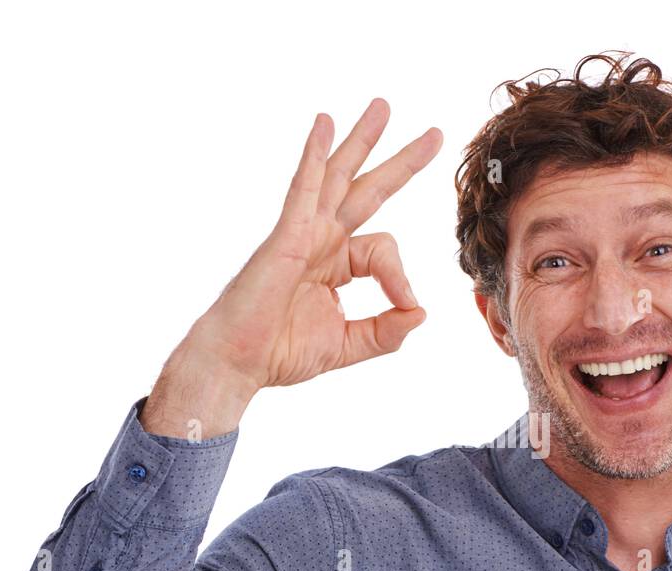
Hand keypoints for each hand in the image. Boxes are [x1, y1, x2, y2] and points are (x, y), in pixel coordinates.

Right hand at [186, 99, 441, 390]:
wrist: (237, 363)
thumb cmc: (279, 352)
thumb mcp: (348, 344)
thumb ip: (386, 331)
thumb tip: (421, 312)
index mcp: (337, 263)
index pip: (384, 250)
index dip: (401, 276)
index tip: (406, 304)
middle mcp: (322, 240)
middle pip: (368, 189)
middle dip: (401, 162)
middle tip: (435, 134)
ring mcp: (303, 233)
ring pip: (338, 176)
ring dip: (361, 139)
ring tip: (384, 106)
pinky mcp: (285, 235)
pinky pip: (304, 187)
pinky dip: (314, 156)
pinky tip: (324, 124)